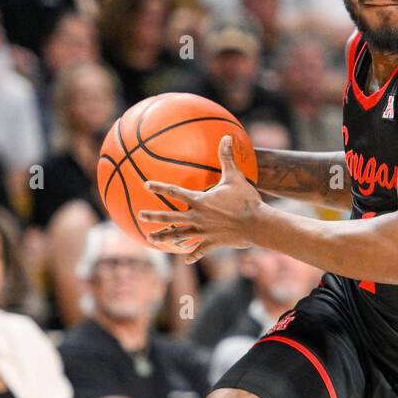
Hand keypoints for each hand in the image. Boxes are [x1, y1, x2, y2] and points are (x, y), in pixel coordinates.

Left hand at [140, 135, 263, 262]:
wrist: (257, 224)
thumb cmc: (246, 200)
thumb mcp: (236, 177)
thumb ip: (227, 158)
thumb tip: (226, 136)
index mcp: (200, 201)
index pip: (175, 192)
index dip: (160, 188)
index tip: (146, 185)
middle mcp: (198, 217)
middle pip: (170, 218)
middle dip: (154, 217)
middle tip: (140, 216)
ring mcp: (204, 232)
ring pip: (179, 236)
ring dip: (164, 238)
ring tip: (152, 239)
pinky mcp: (212, 243)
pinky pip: (199, 250)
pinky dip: (192, 255)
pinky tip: (185, 260)